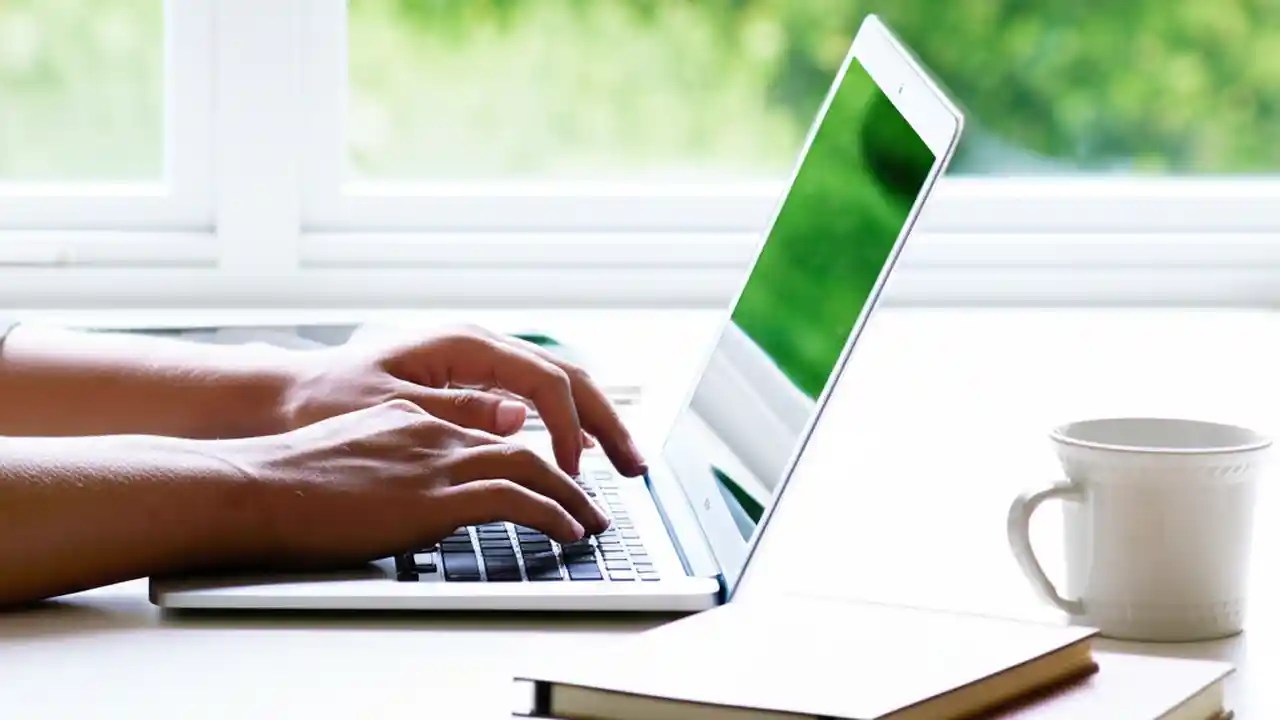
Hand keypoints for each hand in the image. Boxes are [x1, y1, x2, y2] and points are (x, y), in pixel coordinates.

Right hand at [219, 400, 609, 567]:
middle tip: (592, 496)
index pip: (493, 424)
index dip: (531, 446)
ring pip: (531, 466)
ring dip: (571, 496)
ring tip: (593, 522)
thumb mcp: (357, 442)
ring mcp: (437, 461)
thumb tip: (438, 454)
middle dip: (569, 466)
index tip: (554, 468)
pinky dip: (551, 514)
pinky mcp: (436, 498)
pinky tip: (567, 533)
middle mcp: (435, 428)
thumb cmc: (290, 476)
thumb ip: (408, 438)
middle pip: (525, 439)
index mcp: (416, 412)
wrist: (256, 488)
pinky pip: (516, 500)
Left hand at [277, 325, 646, 476]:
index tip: (576, 472)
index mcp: (463, 344)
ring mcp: (477, 361)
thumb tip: (517, 418)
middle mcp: (478, 345)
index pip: (542, 382)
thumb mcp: (387, 409)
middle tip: (636, 466)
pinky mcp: (471, 381)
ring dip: (592, 422)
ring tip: (624, 462)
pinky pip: (534, 397)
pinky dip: (564, 423)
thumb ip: (454, 412)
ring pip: (556, 385)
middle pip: (564, 376)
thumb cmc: (326, 402)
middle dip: (605, 421)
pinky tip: (578, 451)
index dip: (569, 428)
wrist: (287, 395)